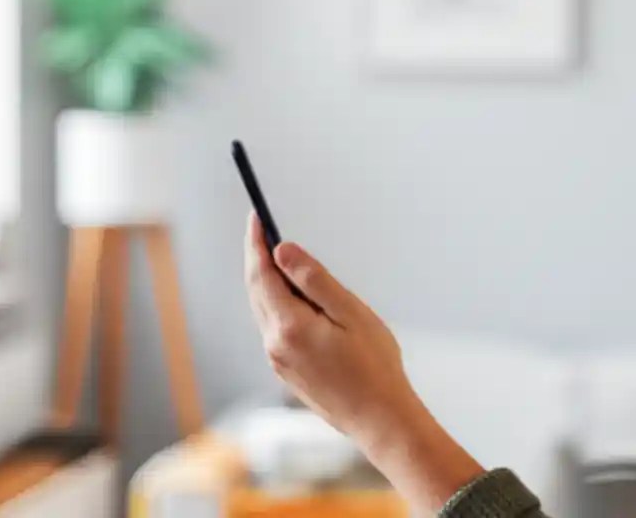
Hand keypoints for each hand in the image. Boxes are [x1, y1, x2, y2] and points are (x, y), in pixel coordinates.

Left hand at [242, 212, 486, 511]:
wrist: (380, 419)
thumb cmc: (374, 365)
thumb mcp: (350, 312)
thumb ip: (314, 279)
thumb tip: (281, 250)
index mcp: (288, 326)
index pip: (261, 274)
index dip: (255, 243)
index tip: (255, 216)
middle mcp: (275, 344)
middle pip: (257, 291)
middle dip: (258, 258)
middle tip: (264, 229)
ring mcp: (279, 361)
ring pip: (264, 310)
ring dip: (269, 282)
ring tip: (283, 259)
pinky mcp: (288, 371)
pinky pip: (275, 328)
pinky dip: (279, 305)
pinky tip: (298, 299)